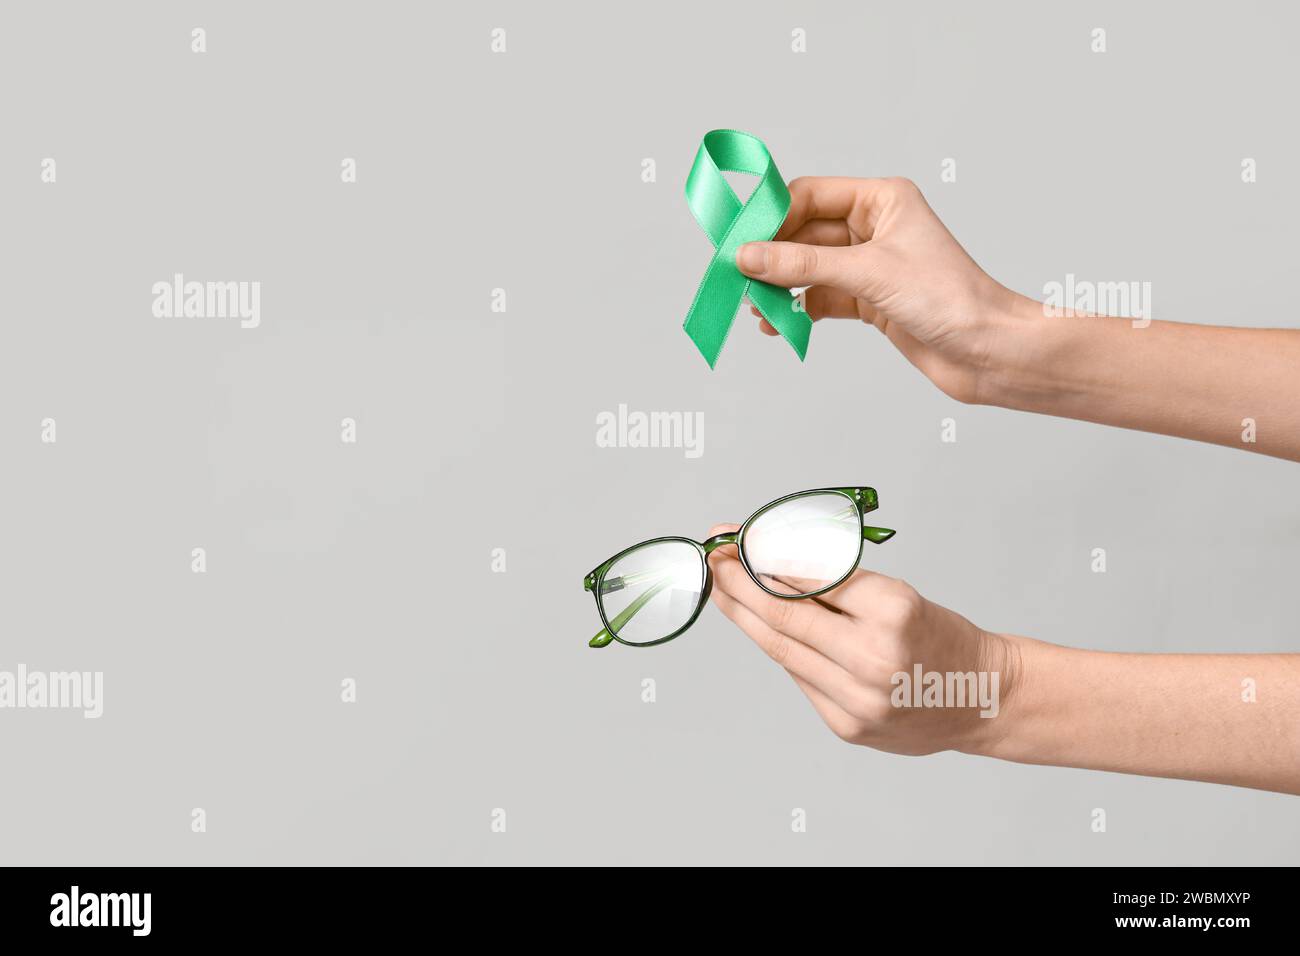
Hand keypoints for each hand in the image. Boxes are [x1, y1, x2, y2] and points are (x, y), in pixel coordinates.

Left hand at [704, 524, 1017, 755]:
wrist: (983, 698)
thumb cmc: (939, 637)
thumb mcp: (898, 595)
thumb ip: (834, 587)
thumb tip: (765, 565)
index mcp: (893, 611)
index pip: (809, 577)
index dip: (761, 558)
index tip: (730, 540)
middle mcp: (874, 657)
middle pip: (785, 616)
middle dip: (739, 585)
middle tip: (712, 561)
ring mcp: (858, 699)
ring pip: (783, 651)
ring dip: (747, 619)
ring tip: (723, 593)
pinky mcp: (848, 726)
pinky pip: (801, 679)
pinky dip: (782, 651)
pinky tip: (765, 632)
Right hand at [736, 176, 1023, 403]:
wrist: (989, 351)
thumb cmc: (951, 299)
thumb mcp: (869, 274)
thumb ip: (804, 265)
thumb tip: (749, 256)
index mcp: (882, 200)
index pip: (810, 196)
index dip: (772, 217)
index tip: (739, 242)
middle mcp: (874, 227)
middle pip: (803, 234)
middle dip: (770, 257)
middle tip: (737, 279)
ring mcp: (871, 265)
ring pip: (808, 268)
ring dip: (780, 287)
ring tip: (756, 307)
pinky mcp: (870, 300)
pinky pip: (820, 298)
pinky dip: (797, 310)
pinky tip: (778, 324)